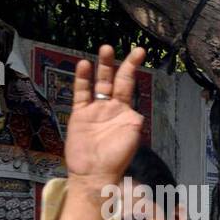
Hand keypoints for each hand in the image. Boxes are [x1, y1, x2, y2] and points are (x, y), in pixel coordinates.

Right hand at [64, 44, 147, 191]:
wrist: (95, 172)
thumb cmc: (117, 158)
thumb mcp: (132, 137)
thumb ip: (134, 120)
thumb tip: (135, 112)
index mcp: (127, 112)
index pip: (130, 85)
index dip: (133, 68)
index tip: (140, 51)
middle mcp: (112, 108)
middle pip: (115, 80)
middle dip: (119, 63)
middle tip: (122, 47)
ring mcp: (95, 109)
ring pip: (98, 82)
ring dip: (102, 66)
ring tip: (105, 48)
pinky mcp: (80, 113)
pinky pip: (81, 93)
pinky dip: (82, 79)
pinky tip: (84, 65)